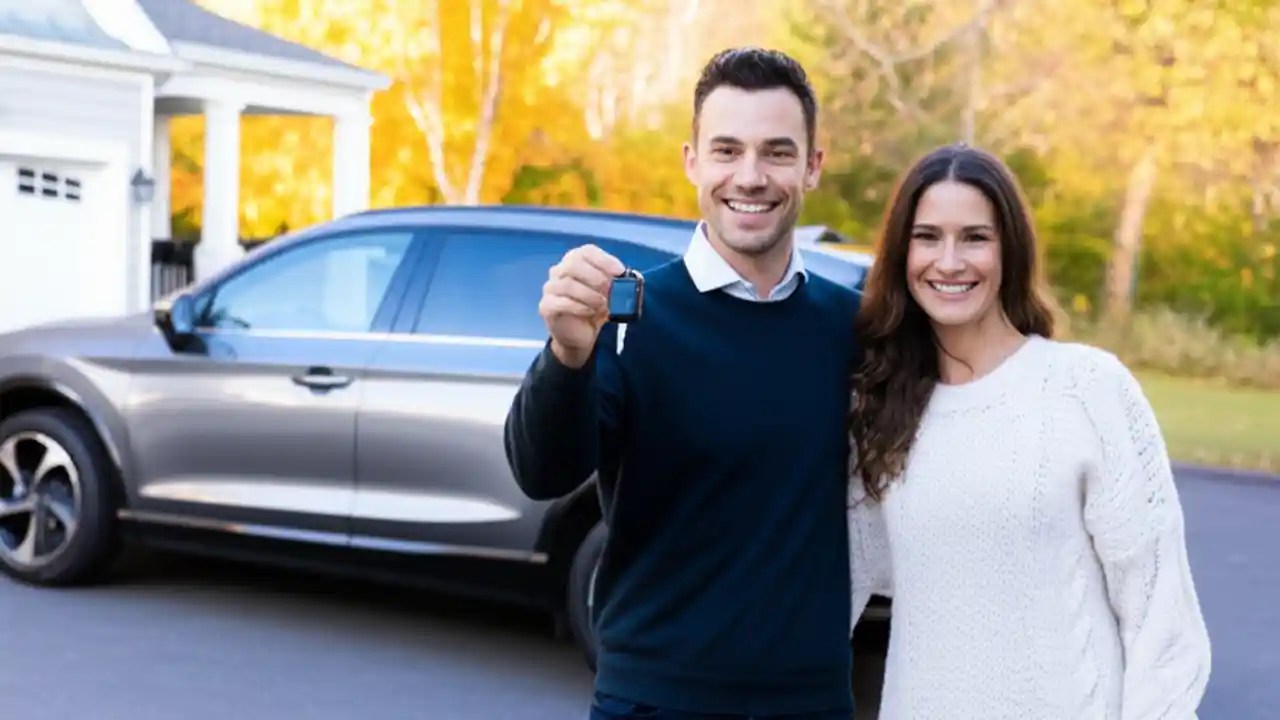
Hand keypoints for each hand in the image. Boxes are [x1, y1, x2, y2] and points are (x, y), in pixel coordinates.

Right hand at [539, 244, 625, 368]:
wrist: (581, 334)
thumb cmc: (595, 308)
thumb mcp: (610, 294)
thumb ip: (616, 283)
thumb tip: (625, 279)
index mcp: (576, 260)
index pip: (587, 251)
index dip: (604, 260)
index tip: (620, 272)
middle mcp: (560, 270)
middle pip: (573, 264)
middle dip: (596, 278)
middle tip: (610, 291)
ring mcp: (550, 288)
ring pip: (567, 284)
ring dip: (589, 295)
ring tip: (603, 305)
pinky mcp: (546, 306)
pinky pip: (559, 302)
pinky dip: (578, 306)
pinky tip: (590, 312)